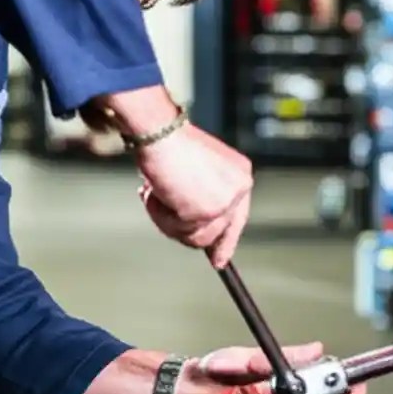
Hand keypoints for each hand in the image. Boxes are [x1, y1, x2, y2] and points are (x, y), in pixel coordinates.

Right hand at [135, 123, 252, 267]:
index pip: (237, 218)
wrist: (158, 131)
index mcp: (241, 175)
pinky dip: (159, 215)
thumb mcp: (197, 170)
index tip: (219, 262)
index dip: (226, 242)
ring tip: (153, 192)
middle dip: (184, 228)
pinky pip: (177, 230)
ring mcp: (224, 203)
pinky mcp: (205, 212)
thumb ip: (202, 196)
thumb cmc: (170, 143)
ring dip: (167, 219)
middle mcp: (239, 189)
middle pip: (215, 233)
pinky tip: (151, 191)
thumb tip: (196, 229)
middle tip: (160, 210)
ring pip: (195, 238)